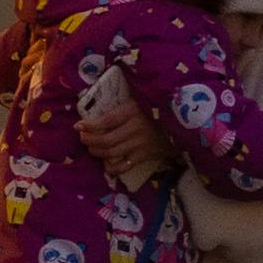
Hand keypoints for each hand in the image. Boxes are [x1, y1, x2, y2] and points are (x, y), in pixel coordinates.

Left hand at [75, 67, 162, 188]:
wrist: (184, 122)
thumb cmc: (159, 107)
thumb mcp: (142, 97)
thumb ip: (125, 97)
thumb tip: (103, 96)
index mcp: (134, 110)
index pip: (107, 120)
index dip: (91, 125)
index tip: (78, 125)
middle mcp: (136, 128)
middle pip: (106, 139)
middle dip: (90, 140)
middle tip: (83, 138)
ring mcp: (141, 144)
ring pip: (112, 153)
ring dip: (97, 152)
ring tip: (91, 148)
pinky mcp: (146, 155)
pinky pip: (124, 165)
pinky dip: (112, 167)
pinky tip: (106, 163)